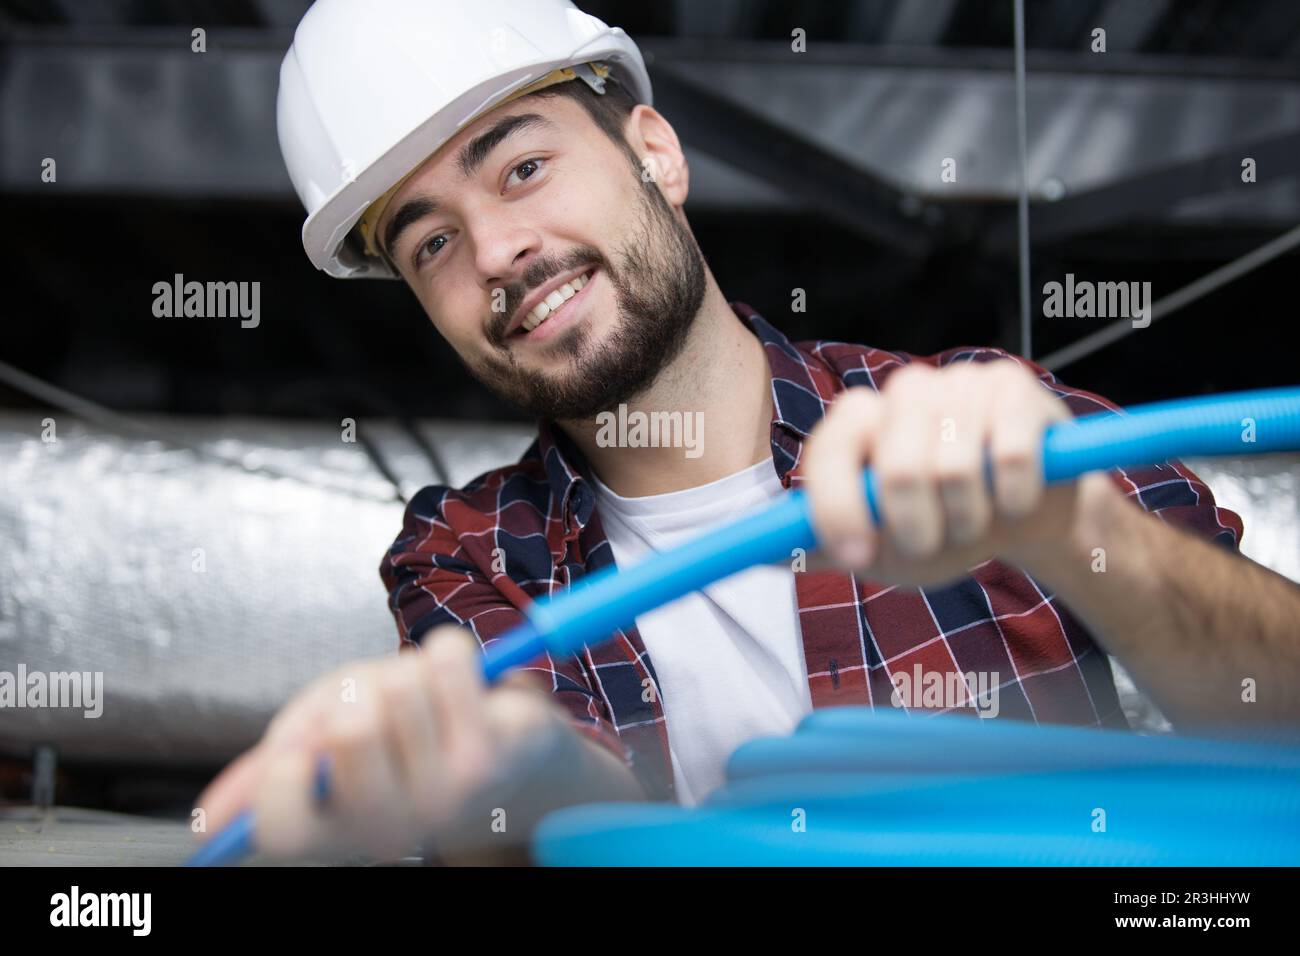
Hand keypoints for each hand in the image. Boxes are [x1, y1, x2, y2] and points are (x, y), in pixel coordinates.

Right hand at [193, 627, 574, 860]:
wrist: (501, 742)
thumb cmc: (400, 735)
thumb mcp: (321, 741)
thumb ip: (269, 767)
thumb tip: (208, 819)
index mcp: (334, 829)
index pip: (280, 824)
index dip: (283, 770)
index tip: (305, 744)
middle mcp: (390, 826)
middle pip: (351, 731)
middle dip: (355, 689)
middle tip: (375, 702)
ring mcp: (448, 794)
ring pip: (402, 686)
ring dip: (406, 669)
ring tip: (424, 696)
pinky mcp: (496, 753)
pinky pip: (450, 662)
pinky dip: (448, 653)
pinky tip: (463, 686)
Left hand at [801, 360, 1094, 586]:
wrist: (1023, 514)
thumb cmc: (940, 527)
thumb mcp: (879, 547)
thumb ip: (823, 547)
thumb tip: (767, 556)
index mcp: (857, 422)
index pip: (830, 452)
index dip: (838, 509)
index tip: (857, 556)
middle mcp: (902, 391)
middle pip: (899, 469)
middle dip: (916, 530)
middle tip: (931, 546)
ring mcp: (958, 382)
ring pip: (956, 470)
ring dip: (968, 521)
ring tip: (972, 522)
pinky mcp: (1012, 386)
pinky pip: (1010, 457)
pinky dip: (1014, 500)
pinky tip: (1013, 500)